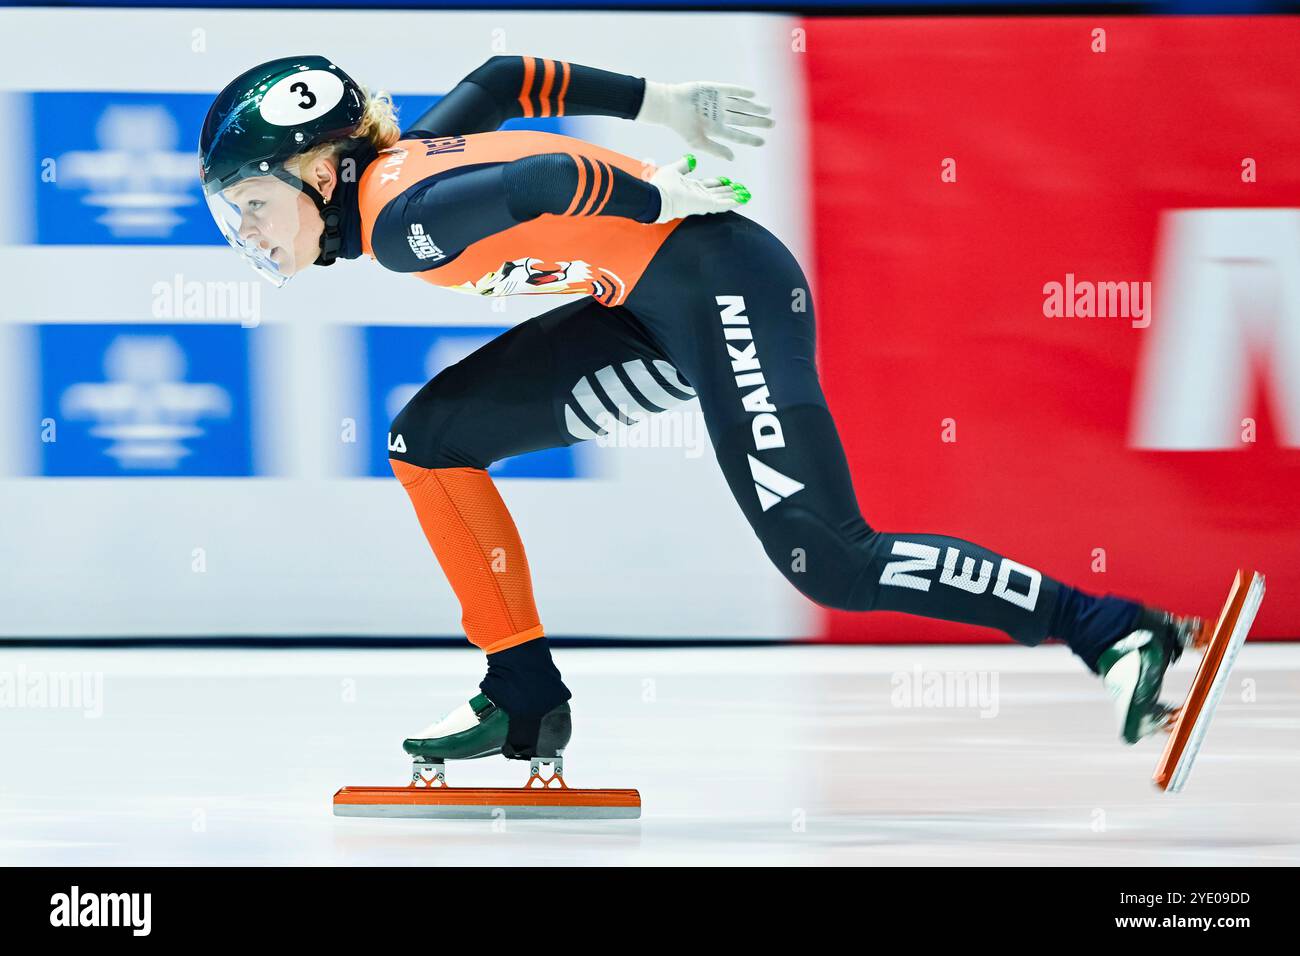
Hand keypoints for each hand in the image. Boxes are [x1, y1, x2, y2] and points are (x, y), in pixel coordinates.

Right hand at [636, 80, 773, 160]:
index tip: (763, 142)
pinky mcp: (715, 89)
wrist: (669, 105)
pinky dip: (742, 92)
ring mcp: (719, 102)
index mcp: (716, 129)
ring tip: (768, 110)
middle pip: (743, 119)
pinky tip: (753, 95)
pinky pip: (732, 91)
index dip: (750, 139)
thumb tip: (732, 158)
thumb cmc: (681, 125)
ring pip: (741, 106)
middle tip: (772, 124)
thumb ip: (715, 149)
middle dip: (757, 122)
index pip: (737, 135)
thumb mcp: (698, 142)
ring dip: (754, 108)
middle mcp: (720, 116)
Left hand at [650, 153, 750, 223]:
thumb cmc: (661, 185)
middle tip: (740, 187)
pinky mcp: (705, 205)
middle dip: (729, 190)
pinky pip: (723, 204)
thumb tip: (691, 160)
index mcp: (690, 187)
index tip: (726, 179)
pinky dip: (734, 201)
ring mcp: (702, 201)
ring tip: (746, 194)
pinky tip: (743, 199)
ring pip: (722, 198)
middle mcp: (698, 195)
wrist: (657, 196)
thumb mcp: (673, 170)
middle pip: (717, 192)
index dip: (718, 182)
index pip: (708, 185)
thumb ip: (683, 165)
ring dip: (734, 196)